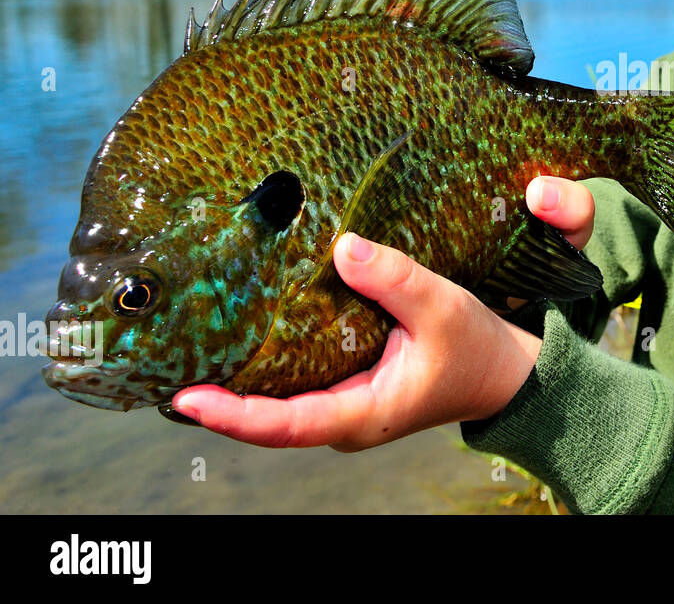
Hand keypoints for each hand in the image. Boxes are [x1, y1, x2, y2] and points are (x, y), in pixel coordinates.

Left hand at [170, 176, 594, 449]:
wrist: (506, 372)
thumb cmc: (477, 348)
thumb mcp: (443, 308)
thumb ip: (394, 279)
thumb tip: (342, 246)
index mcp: (363, 414)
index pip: (283, 426)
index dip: (232, 415)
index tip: (187, 399)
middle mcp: (345, 419)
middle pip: (266, 420)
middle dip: (217, 399)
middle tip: (166, 364)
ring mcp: (345, 406)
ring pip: (278, 404)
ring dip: (237, 383)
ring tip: (192, 347)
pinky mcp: (349, 386)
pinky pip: (296, 385)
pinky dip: (266, 367)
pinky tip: (244, 335)